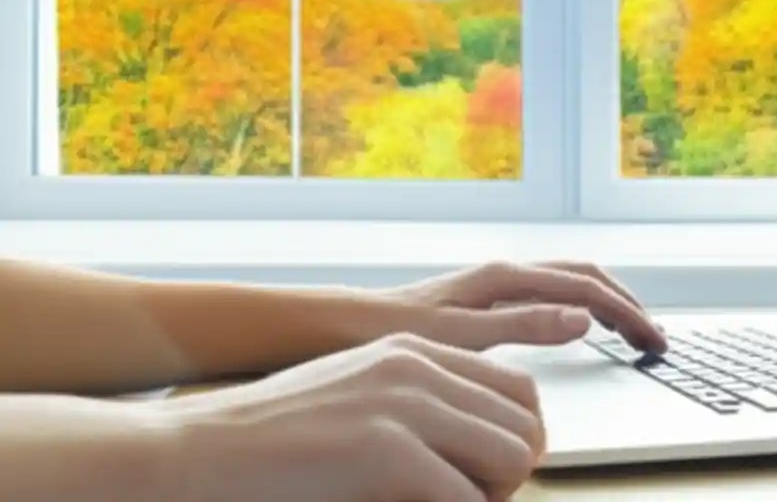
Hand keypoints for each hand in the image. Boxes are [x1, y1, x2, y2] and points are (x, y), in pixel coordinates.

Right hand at [162, 332, 541, 501]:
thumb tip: (491, 455)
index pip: (519, 390)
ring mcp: (402, 403)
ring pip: (513, 458)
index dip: (514, 444)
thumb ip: (420, 414)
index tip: (483, 480)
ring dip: (491, 500)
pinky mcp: (385, 450)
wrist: (188, 459)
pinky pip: (468, 501)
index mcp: (414, 350)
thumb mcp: (358, 407)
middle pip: (527, 424)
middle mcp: (417, 365)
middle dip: (511, 477)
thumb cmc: (268, 449)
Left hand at [382, 261, 666, 353]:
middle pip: (586, 277)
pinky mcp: (491, 297)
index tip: (652, 342)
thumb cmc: (400, 332)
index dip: (626, 315)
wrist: (351, 325)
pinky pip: (553, 293)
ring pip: (571, 282)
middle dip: (627, 304)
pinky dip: (583, 306)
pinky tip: (584, 328)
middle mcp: (508, 272)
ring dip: (608, 302)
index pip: (586, 290)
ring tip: (633, 330)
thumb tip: (584, 319)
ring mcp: (500, 282)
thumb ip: (525, 325)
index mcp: (507, 277)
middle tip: (655, 338)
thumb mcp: (463, 336)